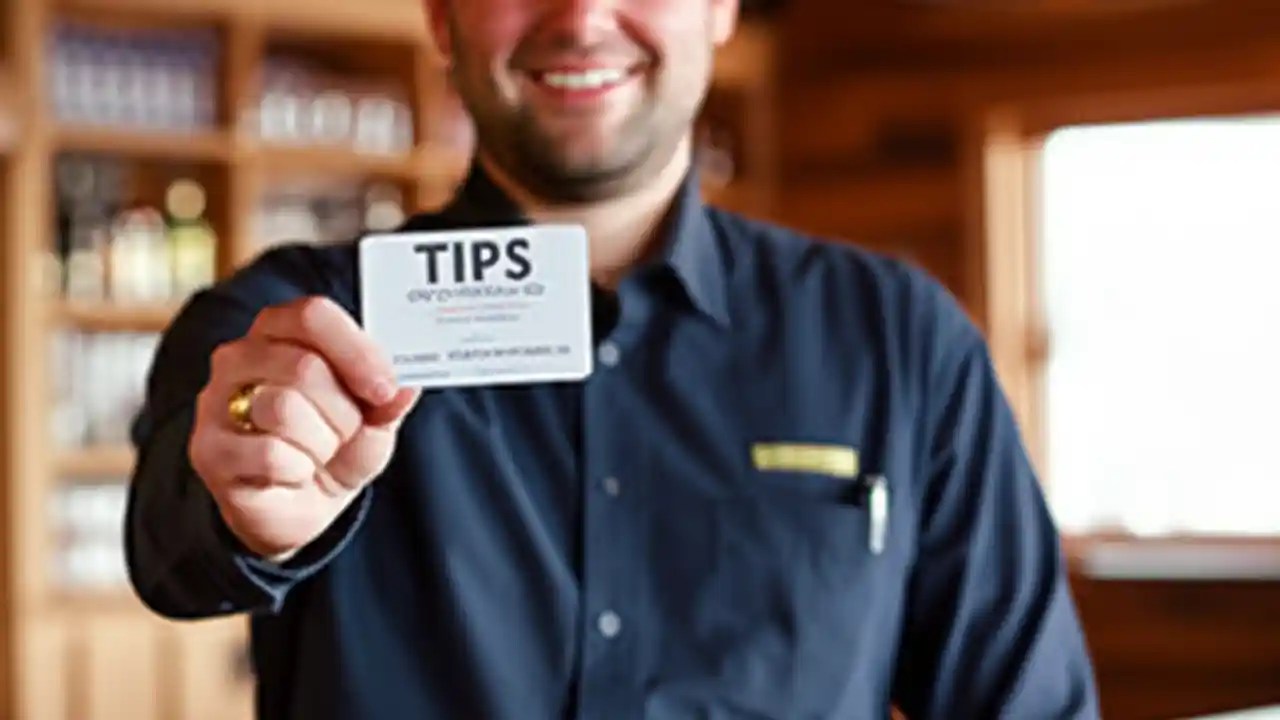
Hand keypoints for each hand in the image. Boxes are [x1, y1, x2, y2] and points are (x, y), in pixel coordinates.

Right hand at [189, 296, 418, 560]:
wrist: (298, 508)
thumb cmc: (333, 448)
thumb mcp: (374, 421)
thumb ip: (388, 400)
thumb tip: (405, 387)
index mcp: (280, 331)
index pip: (312, 315)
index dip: (356, 350)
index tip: (384, 388)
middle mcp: (240, 357)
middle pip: (304, 366)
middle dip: (344, 411)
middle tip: (349, 432)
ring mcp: (216, 402)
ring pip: (285, 408)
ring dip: (322, 442)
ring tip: (318, 453)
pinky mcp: (209, 449)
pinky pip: (270, 454)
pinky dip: (299, 470)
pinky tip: (294, 473)